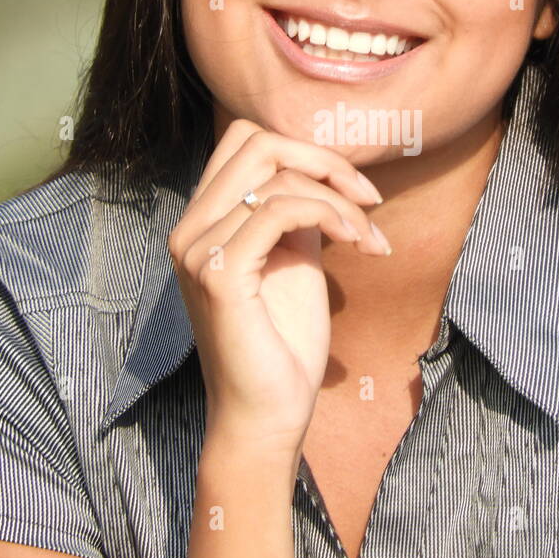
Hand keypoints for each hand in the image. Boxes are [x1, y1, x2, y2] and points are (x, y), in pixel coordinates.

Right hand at [167, 120, 389, 457]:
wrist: (268, 416)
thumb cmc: (284, 345)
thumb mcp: (295, 260)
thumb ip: (298, 213)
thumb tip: (323, 170)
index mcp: (203, 221)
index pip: (244, 141)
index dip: (306, 150)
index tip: (355, 188)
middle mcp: (189, 229)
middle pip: (256, 142)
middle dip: (324, 161)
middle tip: (369, 199)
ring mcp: (196, 249)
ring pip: (275, 177)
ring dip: (339, 199)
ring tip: (369, 239)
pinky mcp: (218, 274)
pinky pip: (278, 210)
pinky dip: (329, 215)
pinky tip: (358, 242)